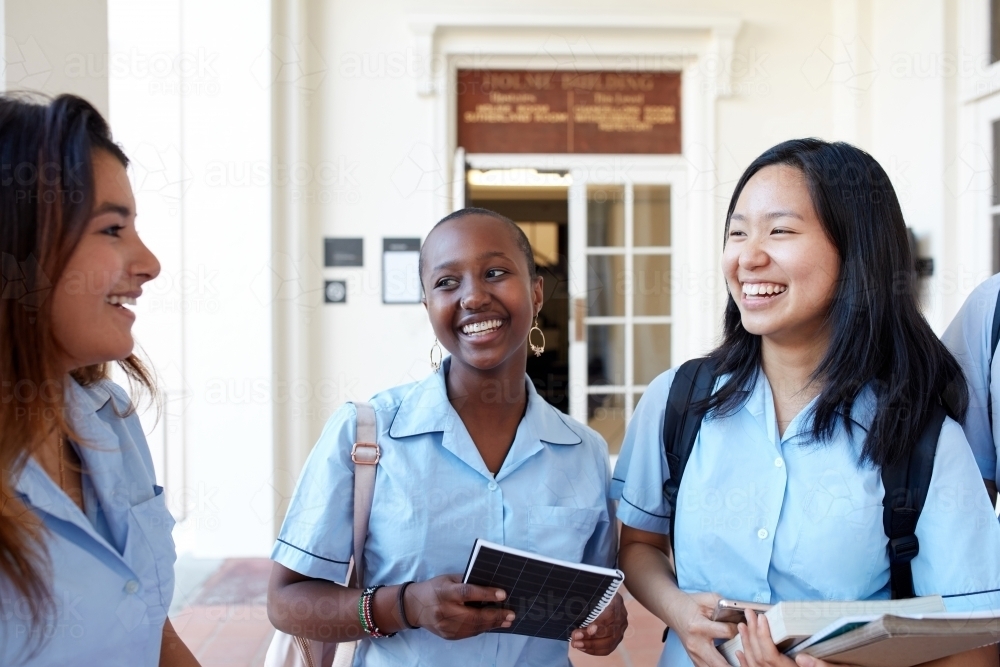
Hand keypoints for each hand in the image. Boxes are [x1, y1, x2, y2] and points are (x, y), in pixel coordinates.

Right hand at [403, 574, 513, 639]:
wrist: (413, 607)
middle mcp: (444, 611)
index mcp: (445, 592)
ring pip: (473, 628)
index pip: (467, 593)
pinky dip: (482, 628)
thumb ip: (468, 582)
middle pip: (473, 616)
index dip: (486, 594)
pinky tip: (492, 624)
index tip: (503, 594)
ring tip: (506, 620)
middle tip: (511, 614)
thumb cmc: (435, 588)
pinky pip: (469, 633)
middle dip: (495, 616)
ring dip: (492, 624)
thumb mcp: (449, 579)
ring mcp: (445, 626)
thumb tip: (491, 584)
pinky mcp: (447, 636)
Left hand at [570, 593, 627, 654]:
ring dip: (590, 646)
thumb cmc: (594, 595)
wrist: (603, 599)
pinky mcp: (617, 639)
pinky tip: (582, 648)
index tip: (589, 630)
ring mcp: (621, 629)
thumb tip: (570, 612)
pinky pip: (607, 649)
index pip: (611, 615)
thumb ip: (584, 602)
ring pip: (608, 643)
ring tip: (576, 644)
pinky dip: (594, 650)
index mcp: (616, 602)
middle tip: (574, 637)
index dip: (600, 624)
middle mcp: (621, 616)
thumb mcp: (591, 594)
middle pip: (609, 632)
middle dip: (590, 637)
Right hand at [666, 591, 737, 666]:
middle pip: (720, 664)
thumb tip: (744, 616)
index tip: (744, 626)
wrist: (673, 609)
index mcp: (699, 627)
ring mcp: (694, 654)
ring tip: (740, 664)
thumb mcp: (708, 599)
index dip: (740, 629)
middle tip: (748, 662)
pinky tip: (728, 664)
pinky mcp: (694, 659)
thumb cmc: (691, 603)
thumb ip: (726, 607)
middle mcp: (696, 644)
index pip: (727, 633)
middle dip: (736, 665)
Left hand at [735, 611, 862, 666]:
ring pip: (756, 666)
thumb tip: (802, 658)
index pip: (771, 657)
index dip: (763, 637)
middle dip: (752, 636)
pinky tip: (741, 653)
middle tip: (748, 614)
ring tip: (743, 626)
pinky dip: (747, 663)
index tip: (761, 617)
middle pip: (760, 660)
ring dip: (747, 646)